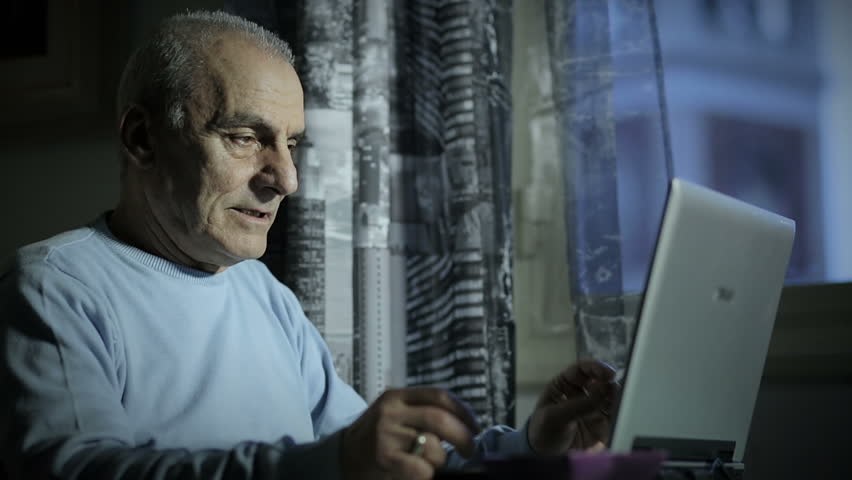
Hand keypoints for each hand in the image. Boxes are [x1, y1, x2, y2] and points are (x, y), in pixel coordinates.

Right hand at [341, 387, 480, 479]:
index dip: (464, 411)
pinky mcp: (383, 457)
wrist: (342, 456)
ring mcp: (386, 434)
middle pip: (439, 418)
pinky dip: (428, 474)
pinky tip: (423, 474)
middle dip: (463, 436)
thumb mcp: (394, 415)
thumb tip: (465, 424)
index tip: (476, 426)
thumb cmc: (376, 438)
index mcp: (397, 396)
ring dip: (441, 460)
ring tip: (434, 464)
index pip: (439, 396)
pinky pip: (421, 468)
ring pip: (433, 446)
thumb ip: (420, 412)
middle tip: (471, 449)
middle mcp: (391, 411)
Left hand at [528, 360, 617, 454]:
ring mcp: (593, 409)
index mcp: (564, 385)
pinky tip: (623, 412)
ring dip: (617, 397)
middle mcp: (581, 394)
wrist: (546, 459)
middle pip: (600, 381)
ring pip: (610, 397)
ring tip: (620, 401)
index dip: (595, 368)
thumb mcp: (555, 417)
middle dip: (609, 382)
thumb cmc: (542, 433)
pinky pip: (616, 415)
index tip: (608, 373)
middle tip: (616, 389)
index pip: (581, 370)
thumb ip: (578, 405)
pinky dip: (622, 412)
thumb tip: (603, 391)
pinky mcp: (603, 425)